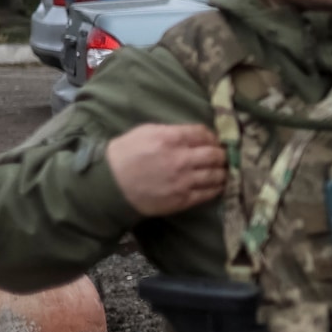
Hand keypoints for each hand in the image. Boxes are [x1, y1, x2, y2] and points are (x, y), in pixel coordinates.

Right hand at [105, 123, 224, 217]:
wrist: (110, 185)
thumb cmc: (124, 155)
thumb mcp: (145, 132)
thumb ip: (171, 132)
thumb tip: (194, 135)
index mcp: (170, 139)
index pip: (203, 134)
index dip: (212, 137)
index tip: (213, 141)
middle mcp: (181, 159)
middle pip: (215, 155)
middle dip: (221, 154)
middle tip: (220, 156)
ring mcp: (184, 181)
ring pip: (216, 175)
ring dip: (222, 171)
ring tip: (221, 170)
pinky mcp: (183, 199)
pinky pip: (209, 193)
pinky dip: (216, 187)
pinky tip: (216, 184)